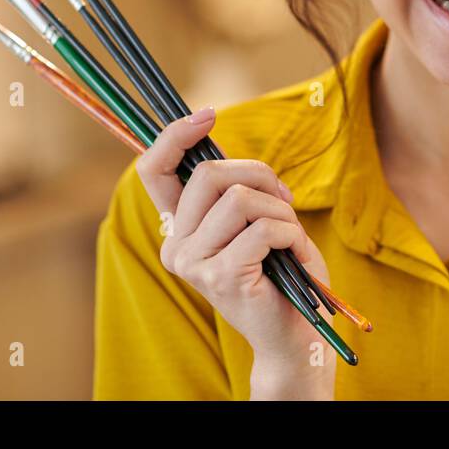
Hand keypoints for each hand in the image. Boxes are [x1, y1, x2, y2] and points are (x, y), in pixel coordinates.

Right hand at [134, 106, 335, 398]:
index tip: (207, 115)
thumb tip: (223, 146)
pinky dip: (290, 232)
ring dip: (279, 209)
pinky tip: (294, 251)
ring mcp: (195, 264)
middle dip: (260, 174)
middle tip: (284, 199)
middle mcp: (176, 246)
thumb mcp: (254, 220)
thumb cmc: (280, 272)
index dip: (175, 135)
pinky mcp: (223, 277)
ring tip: (291, 234)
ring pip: (240, 198)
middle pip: (210, 174)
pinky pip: (263, 228)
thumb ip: (234, 189)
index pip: (154, 171)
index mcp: (179, 229)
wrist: (293, 333)